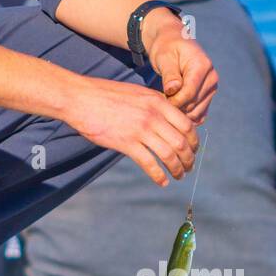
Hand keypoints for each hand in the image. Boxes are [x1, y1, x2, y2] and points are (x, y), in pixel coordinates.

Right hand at [64, 76, 199, 186]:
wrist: (81, 98)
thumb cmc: (106, 95)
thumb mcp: (137, 93)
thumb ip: (155, 105)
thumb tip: (168, 118)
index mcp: (158, 102)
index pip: (187, 125)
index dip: (194, 141)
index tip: (193, 150)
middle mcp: (153, 115)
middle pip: (181, 142)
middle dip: (188, 158)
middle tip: (188, 167)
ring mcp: (140, 129)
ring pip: (169, 155)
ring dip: (177, 169)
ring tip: (178, 176)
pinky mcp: (126, 143)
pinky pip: (149, 163)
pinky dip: (159, 175)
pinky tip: (162, 181)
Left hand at [142, 8, 218, 123]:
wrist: (174, 43)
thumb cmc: (167, 48)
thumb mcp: (164, 57)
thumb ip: (169, 75)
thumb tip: (173, 90)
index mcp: (202, 65)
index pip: (189, 93)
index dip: (173, 101)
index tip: (159, 101)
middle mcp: (212, 78)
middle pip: (193, 104)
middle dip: (175, 107)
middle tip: (159, 104)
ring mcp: (212, 88)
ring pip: (196, 112)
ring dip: (180, 113)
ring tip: (165, 104)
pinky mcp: (209, 96)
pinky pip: (199, 114)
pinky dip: (186, 115)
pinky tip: (174, 109)